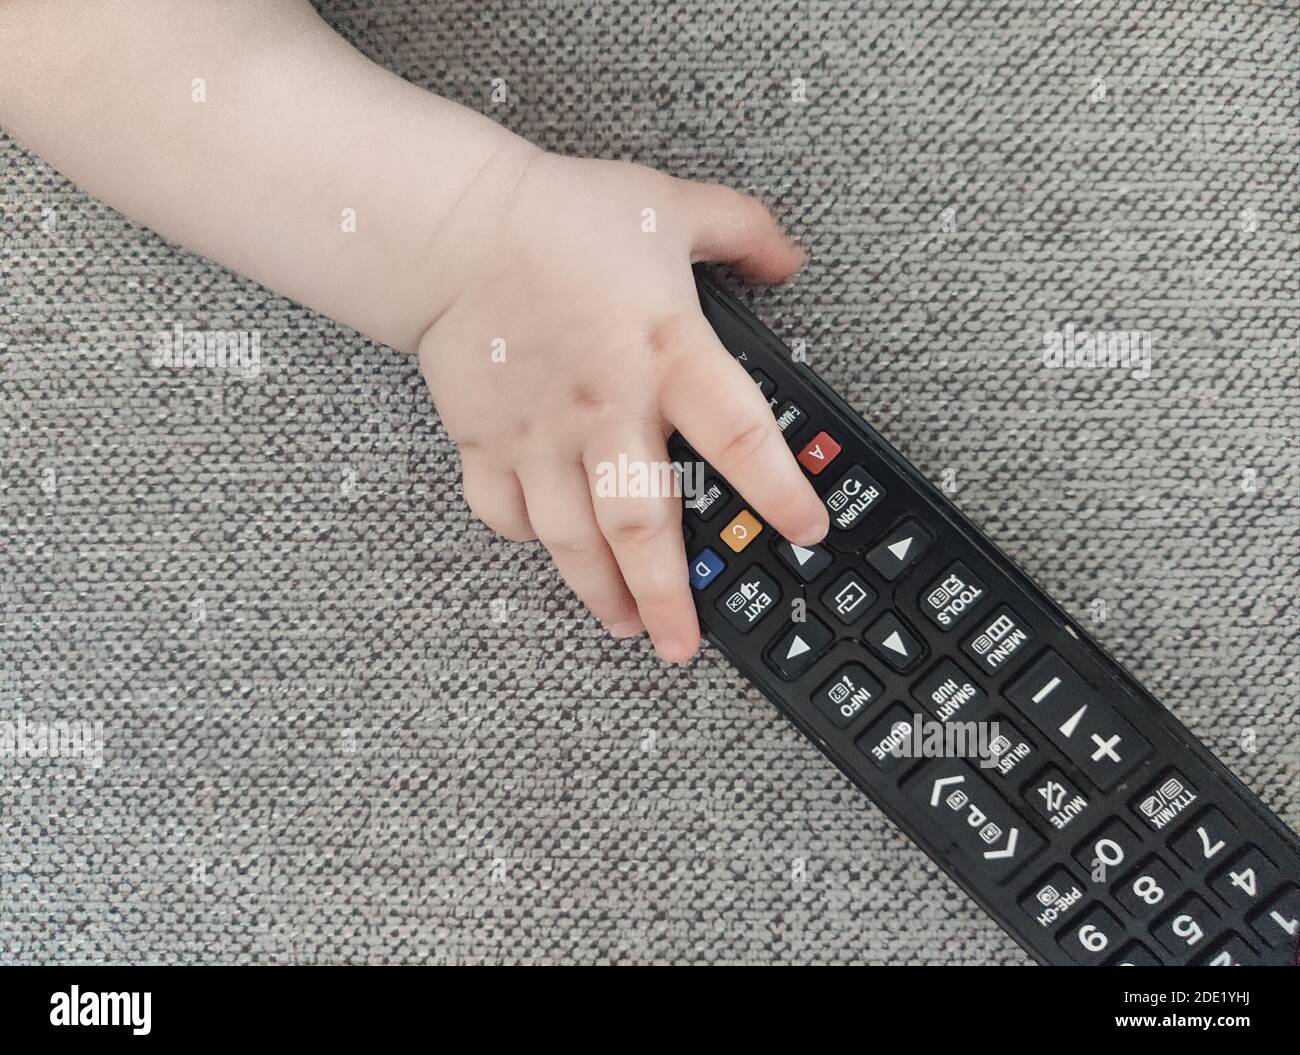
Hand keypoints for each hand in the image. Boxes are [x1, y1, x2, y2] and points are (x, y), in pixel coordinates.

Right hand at [418, 147, 828, 661]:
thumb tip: (789, 259)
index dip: (780, 493)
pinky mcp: (488, 442)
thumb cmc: (560, 217)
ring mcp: (540, 434)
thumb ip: (743, 232)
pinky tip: (555, 552)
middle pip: (642, 524)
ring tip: (626, 626)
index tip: (809, 533)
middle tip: (686, 645)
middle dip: (668, 596)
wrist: (452, 226)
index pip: (738, 437)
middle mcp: (606, 408)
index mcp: (665, 352)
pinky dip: (530, 541)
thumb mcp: (670, 205)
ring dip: (601, 592)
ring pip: (573, 539)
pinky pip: (507, 513)